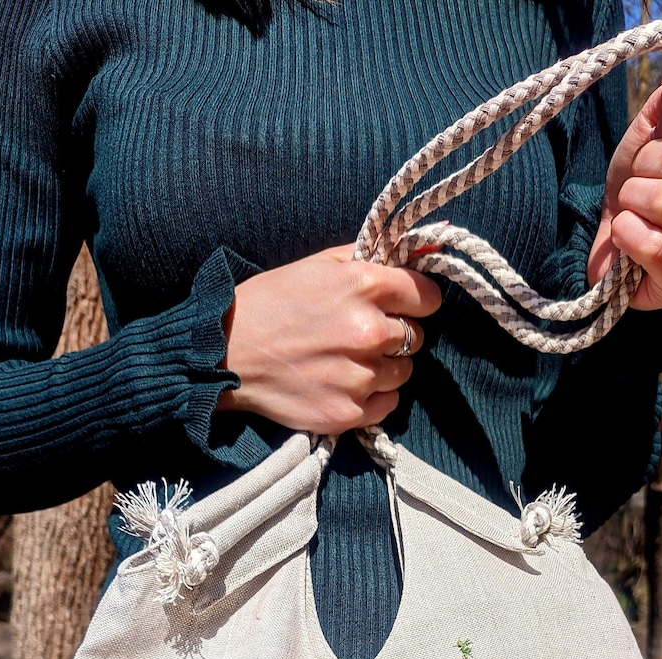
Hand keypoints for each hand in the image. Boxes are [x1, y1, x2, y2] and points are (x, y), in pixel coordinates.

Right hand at [217, 245, 441, 432]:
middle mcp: (368, 332)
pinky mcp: (348, 412)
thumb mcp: (320, 264)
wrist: (226, 354)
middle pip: (415, 336)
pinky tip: (342, 383)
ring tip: (345, 360)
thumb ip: (375, 256)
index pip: (427, 296)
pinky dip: (372, 396)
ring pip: (403, 372)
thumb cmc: (271, 302)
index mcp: (363, 286)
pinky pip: (388, 403)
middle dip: (393, 334)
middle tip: (357, 334)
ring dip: (383, 367)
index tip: (400, 305)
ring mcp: (359, 376)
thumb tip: (435, 242)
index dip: (415, 300)